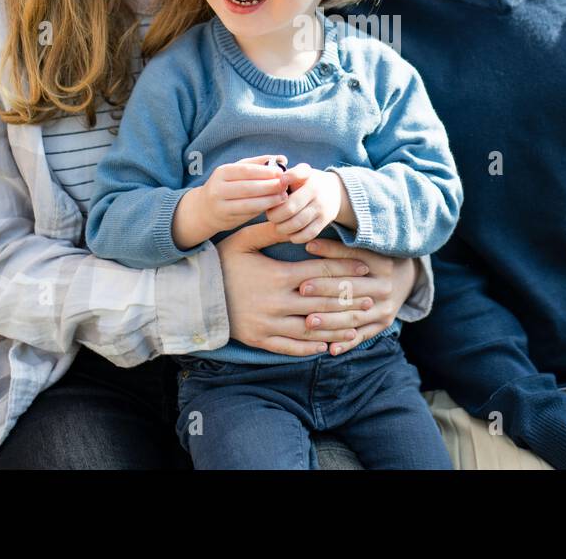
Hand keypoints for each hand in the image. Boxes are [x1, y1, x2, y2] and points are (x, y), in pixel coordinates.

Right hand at [174, 154, 286, 246]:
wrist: (205, 209)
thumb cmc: (227, 185)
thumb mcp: (237, 171)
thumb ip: (258, 164)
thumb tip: (282, 158)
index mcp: (222, 172)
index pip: (245, 170)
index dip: (264, 171)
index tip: (281, 172)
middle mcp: (218, 188)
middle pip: (247, 187)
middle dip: (269, 186)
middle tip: (285, 185)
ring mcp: (220, 205)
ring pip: (248, 203)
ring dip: (269, 200)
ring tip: (283, 196)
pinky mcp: (226, 219)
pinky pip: (247, 214)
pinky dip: (262, 209)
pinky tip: (274, 206)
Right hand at [216, 221, 374, 357]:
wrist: (194, 297)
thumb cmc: (221, 263)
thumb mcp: (242, 240)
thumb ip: (269, 229)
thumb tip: (291, 217)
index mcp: (277, 276)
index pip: (321, 273)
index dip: (345, 269)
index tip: (365, 267)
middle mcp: (278, 302)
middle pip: (323, 302)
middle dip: (349, 299)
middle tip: (370, 297)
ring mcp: (270, 324)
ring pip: (313, 329)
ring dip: (338, 327)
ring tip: (357, 325)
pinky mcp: (262, 340)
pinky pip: (292, 347)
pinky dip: (311, 348)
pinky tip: (328, 346)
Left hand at [264, 164, 352, 242]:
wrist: (335, 191)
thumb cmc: (309, 182)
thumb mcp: (301, 172)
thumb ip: (289, 174)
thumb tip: (279, 181)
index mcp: (308, 177)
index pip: (296, 175)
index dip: (285, 180)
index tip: (278, 187)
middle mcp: (316, 191)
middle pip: (290, 208)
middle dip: (275, 215)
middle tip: (270, 216)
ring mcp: (321, 208)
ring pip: (297, 223)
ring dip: (282, 228)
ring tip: (278, 225)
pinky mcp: (324, 221)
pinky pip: (307, 234)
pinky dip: (295, 237)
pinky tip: (290, 233)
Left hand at [294, 237, 416, 355]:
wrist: (404, 278)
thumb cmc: (372, 260)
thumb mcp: (364, 249)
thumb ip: (339, 247)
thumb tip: (307, 243)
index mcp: (380, 262)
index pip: (352, 259)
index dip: (329, 257)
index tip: (307, 255)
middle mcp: (385, 286)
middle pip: (351, 289)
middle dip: (325, 290)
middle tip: (301, 291)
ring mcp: (385, 308)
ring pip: (355, 316)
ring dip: (331, 321)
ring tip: (308, 322)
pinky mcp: (383, 324)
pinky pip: (363, 336)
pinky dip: (346, 343)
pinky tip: (330, 349)